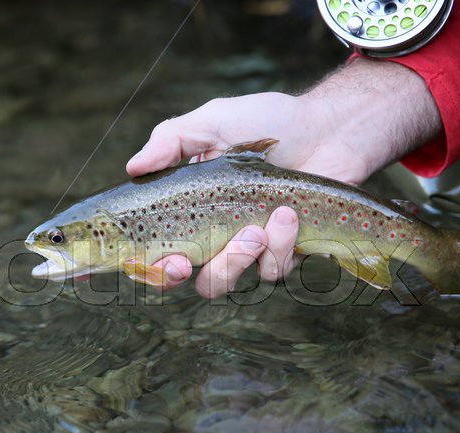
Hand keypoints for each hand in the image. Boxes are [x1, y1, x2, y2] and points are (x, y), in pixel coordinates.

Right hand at [126, 59, 440, 298]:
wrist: (327, 128)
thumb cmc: (267, 122)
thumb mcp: (212, 122)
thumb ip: (170, 141)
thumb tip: (132, 167)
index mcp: (188, 208)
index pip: (156, 248)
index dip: (147, 266)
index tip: (158, 262)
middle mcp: (214, 234)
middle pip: (185, 279)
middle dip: (181, 277)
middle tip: (186, 263)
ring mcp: (249, 248)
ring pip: (225, 282)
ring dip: (236, 258)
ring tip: (256, 225)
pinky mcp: (284, 253)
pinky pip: (271, 270)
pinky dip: (278, 244)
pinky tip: (287, 213)